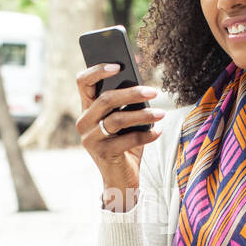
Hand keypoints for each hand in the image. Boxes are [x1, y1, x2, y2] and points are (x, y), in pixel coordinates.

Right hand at [75, 63, 165, 209]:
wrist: (121, 180)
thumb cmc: (125, 145)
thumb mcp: (124, 123)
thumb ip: (127, 105)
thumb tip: (143, 87)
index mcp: (87, 110)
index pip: (82, 82)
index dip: (97, 70)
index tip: (118, 65)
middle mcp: (83, 123)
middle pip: (105, 99)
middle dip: (132, 93)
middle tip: (154, 91)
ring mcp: (91, 139)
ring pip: (117, 119)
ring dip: (143, 115)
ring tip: (162, 113)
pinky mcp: (103, 154)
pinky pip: (127, 140)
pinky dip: (146, 135)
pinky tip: (158, 132)